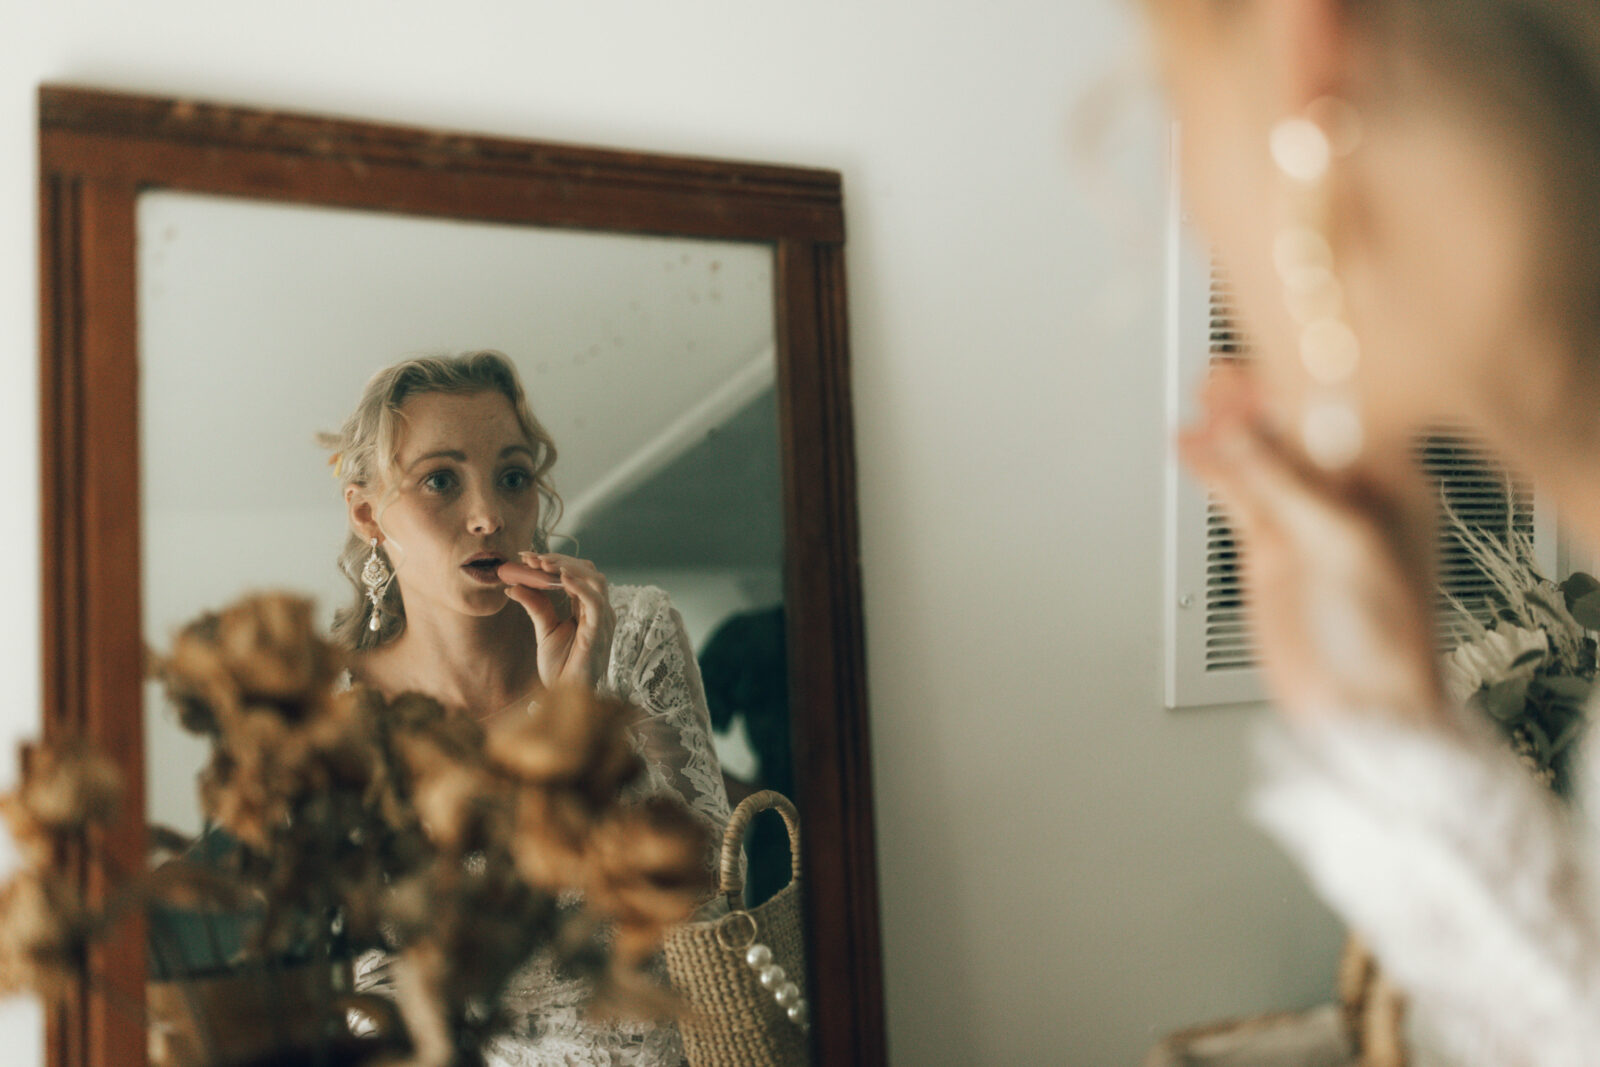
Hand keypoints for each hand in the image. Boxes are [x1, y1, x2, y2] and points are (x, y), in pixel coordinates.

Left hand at [498, 552, 616, 690]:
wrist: (564, 696)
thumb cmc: (560, 667)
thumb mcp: (544, 629)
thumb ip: (535, 605)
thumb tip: (513, 585)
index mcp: (587, 609)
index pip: (577, 575)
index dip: (555, 561)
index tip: (527, 556)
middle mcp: (598, 611)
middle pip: (588, 572)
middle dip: (560, 560)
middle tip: (532, 558)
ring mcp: (602, 620)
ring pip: (595, 580)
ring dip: (569, 567)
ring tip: (543, 564)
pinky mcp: (599, 632)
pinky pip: (595, 602)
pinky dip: (579, 586)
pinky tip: (560, 577)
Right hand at [1177, 366, 1451, 730]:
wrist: (1358, 706)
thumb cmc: (1384, 638)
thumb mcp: (1339, 543)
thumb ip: (1284, 483)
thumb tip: (1239, 432)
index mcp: (1393, 483)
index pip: (1342, 413)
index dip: (1300, 380)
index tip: (1264, 351)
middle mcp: (1351, 494)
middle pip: (1294, 427)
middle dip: (1257, 398)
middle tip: (1217, 372)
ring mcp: (1306, 518)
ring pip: (1260, 456)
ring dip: (1227, 428)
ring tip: (1196, 399)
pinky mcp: (1271, 545)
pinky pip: (1236, 493)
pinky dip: (1211, 467)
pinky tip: (1188, 446)